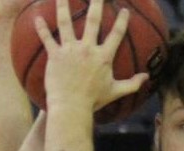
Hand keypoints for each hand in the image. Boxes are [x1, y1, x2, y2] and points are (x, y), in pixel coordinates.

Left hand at [35, 0, 149, 113]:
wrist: (71, 107)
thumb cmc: (93, 101)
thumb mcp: (115, 92)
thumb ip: (132, 84)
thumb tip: (147, 78)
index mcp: (103, 57)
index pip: (116, 34)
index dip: (122, 21)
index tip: (125, 9)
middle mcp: (87, 49)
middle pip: (93, 20)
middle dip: (96, 4)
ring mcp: (70, 50)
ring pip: (66, 22)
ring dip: (63, 6)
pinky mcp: (55, 55)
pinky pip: (47, 38)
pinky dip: (41, 28)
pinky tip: (36, 17)